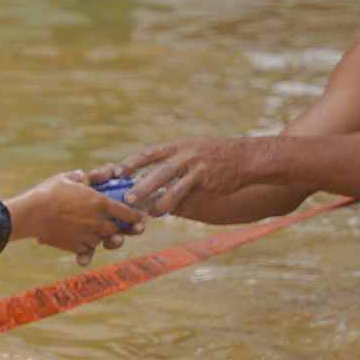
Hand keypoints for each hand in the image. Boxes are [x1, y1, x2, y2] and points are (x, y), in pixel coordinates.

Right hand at [4, 170, 145, 266]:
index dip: (135, 215)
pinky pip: (86, 248)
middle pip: (116, 229)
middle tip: (118, 227)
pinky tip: (79, 240)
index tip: (142, 218)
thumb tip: (81, 174)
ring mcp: (87, 235)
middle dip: (119, 229)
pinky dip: (85, 246)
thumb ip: (76, 176)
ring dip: (100, 237)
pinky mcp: (74, 246)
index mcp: (99, 202)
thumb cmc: (47, 193)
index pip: (125, 211)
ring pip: (101, 240)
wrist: (30, 214)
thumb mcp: (63, 178)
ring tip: (94, 234)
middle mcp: (97, 221)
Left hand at [92, 137, 261, 218]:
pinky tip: (164, 213)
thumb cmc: (211, 157)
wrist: (245, 158)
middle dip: (142, 184)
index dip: (130, 163)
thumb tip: (142, 180)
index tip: (114, 172)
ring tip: (146, 212)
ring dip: (159, 200)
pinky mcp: (208, 180)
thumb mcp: (189, 150)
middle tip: (126, 198)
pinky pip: (188, 194)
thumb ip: (168, 162)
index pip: (148, 153)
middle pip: (159, 169)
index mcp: (176, 146)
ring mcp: (197, 167)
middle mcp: (185, 154)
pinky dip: (175, 204)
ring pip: (174, 185)